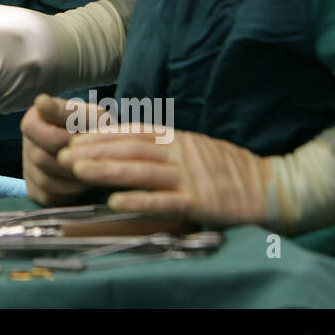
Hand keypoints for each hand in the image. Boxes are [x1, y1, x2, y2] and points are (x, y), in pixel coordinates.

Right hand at [21, 94, 109, 204]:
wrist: (96, 146)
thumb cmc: (94, 128)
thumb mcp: (88, 115)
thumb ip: (67, 111)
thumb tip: (40, 102)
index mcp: (33, 120)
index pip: (48, 137)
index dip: (72, 143)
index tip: (90, 142)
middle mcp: (26, 144)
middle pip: (42, 160)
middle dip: (72, 164)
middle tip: (94, 162)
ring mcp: (28, 168)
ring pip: (45, 181)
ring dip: (72, 181)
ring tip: (90, 173)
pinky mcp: (35, 190)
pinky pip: (47, 198)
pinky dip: (67, 195)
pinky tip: (81, 184)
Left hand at [58, 127, 273, 226]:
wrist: (273, 187)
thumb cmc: (229, 170)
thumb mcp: (193, 149)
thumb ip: (163, 147)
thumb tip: (125, 144)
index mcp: (176, 139)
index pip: (131, 131)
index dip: (100, 134)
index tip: (72, 136)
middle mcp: (179, 153)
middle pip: (128, 148)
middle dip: (92, 150)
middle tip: (61, 153)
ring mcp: (189, 177)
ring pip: (140, 171)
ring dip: (106, 170)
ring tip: (76, 170)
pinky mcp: (200, 202)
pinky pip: (164, 201)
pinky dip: (139, 201)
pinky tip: (115, 202)